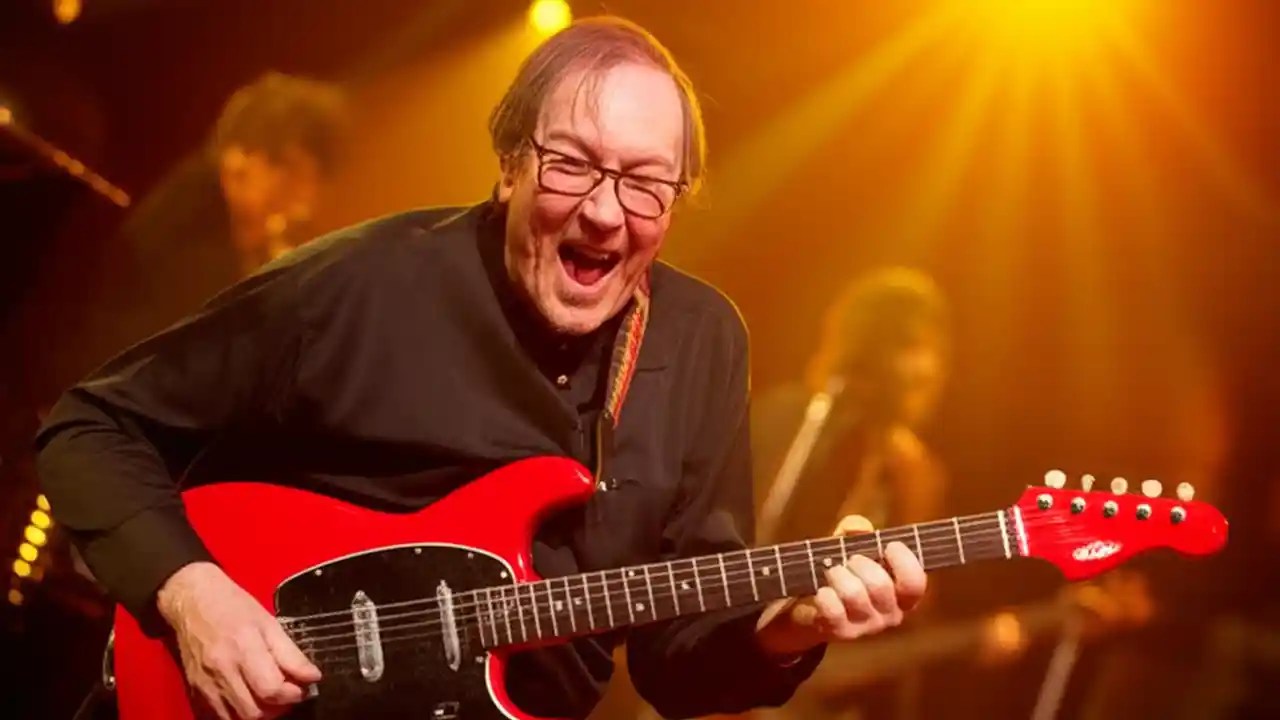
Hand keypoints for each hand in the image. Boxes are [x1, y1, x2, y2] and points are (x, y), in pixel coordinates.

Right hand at [157, 562, 321, 719]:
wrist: (191, 601)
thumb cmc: (233, 607)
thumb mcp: (269, 623)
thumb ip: (291, 654)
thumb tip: (312, 677)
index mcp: (244, 649)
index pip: (270, 689)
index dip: (292, 694)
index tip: (303, 688)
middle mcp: (222, 671)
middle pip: (254, 712)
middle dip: (277, 709)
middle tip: (287, 694)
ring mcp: (206, 685)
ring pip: (237, 719)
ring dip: (259, 714)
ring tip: (269, 698)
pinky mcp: (196, 692)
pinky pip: (220, 716)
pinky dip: (239, 714)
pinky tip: (249, 698)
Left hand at [756, 515, 926, 657]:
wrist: (815, 609)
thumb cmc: (843, 573)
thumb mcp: (849, 545)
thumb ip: (856, 529)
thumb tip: (859, 528)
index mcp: (902, 595)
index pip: (914, 583)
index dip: (903, 560)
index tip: (888, 546)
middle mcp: (890, 615)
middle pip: (880, 585)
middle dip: (860, 563)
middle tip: (849, 560)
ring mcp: (867, 627)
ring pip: (855, 595)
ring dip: (838, 575)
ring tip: (832, 572)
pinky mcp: (842, 633)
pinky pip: (833, 610)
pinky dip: (824, 595)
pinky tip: (822, 592)